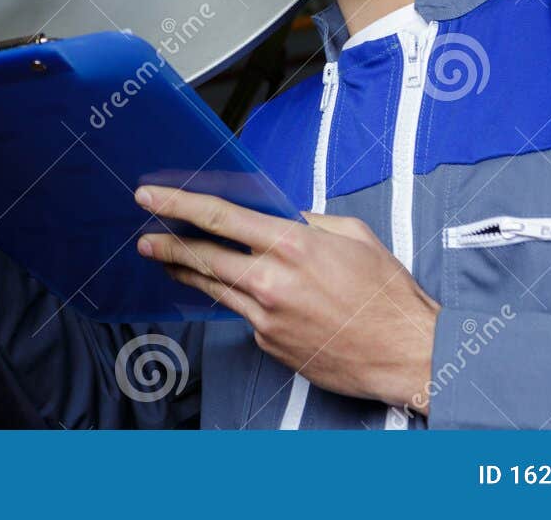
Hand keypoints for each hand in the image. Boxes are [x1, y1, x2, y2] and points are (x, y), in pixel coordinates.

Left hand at [135, 186, 440, 413]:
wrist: (407, 353)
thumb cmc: (387, 296)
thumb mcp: (353, 236)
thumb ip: (310, 222)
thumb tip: (284, 218)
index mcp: (291, 244)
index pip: (218, 216)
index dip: (177, 203)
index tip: (149, 196)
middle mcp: (271, 280)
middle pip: (200, 255)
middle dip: (165, 243)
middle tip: (144, 235)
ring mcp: (266, 316)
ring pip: (212, 286)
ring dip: (185, 271)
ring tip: (165, 259)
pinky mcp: (269, 342)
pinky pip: (242, 313)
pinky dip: (235, 299)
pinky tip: (231, 290)